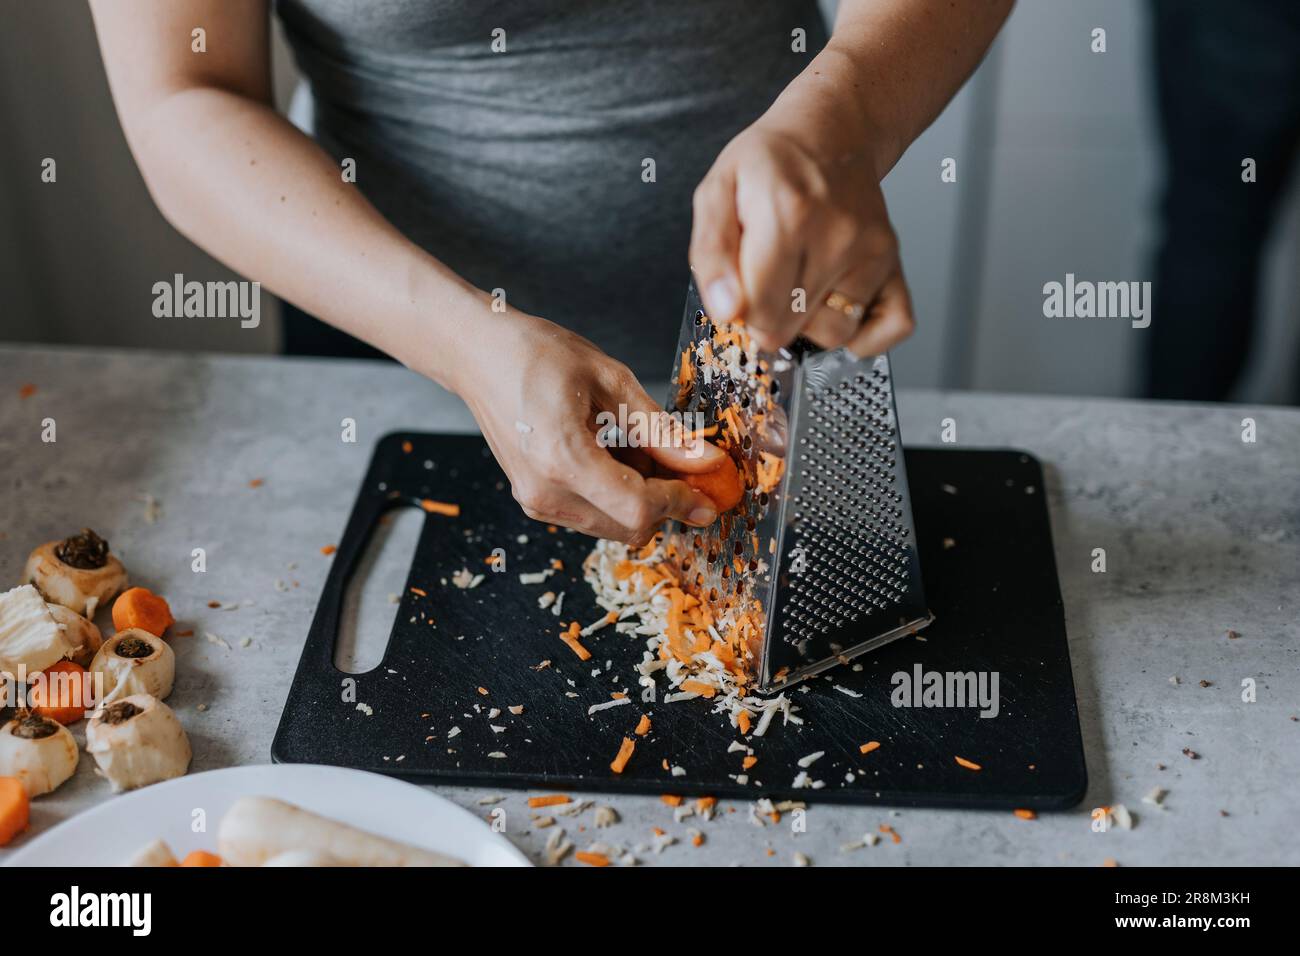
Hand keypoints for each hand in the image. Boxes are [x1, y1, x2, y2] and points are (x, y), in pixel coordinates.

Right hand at [452, 311, 728, 544]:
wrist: (477, 354)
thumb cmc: (536, 354)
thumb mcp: (611, 380)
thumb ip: (660, 429)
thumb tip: (703, 460)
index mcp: (562, 458)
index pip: (638, 507)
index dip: (681, 503)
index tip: (710, 492)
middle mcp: (545, 492)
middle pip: (628, 526)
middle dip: (666, 502)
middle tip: (687, 465)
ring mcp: (536, 501)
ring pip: (612, 524)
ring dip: (642, 498)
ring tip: (645, 449)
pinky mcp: (534, 500)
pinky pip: (591, 513)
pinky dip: (617, 494)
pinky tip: (619, 454)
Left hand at [690, 119, 914, 355]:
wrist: (831, 133)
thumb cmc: (770, 164)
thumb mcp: (717, 192)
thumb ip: (711, 254)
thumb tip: (727, 311)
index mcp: (787, 216)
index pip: (758, 312)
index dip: (739, 310)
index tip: (737, 288)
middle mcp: (838, 236)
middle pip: (789, 328)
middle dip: (767, 316)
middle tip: (765, 278)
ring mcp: (872, 250)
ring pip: (833, 335)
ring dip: (809, 323)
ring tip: (798, 282)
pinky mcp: (894, 261)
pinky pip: (893, 325)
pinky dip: (865, 333)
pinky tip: (836, 306)